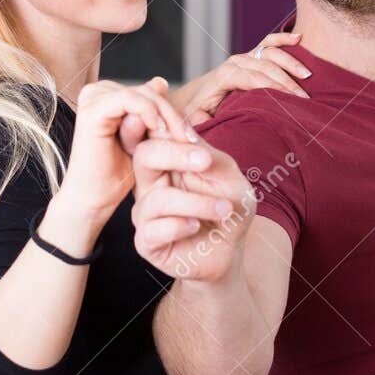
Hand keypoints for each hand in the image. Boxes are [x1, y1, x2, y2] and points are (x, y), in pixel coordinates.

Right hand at [57, 78, 194, 225]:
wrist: (94, 199)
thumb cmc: (116, 174)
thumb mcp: (142, 139)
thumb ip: (151, 113)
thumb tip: (161, 81)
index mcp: (108, 95)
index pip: (151, 92)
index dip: (173, 111)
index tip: (190, 138)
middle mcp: (98, 92)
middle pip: (149, 91)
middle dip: (173, 115)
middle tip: (190, 140)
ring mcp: (93, 98)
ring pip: (143, 94)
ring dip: (166, 116)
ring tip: (178, 141)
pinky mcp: (92, 109)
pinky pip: (129, 99)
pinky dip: (149, 112)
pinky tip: (159, 130)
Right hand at [130, 134, 254, 282]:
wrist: (231, 252)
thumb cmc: (229, 210)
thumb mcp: (230, 179)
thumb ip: (208, 155)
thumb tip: (182, 130)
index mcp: (167, 161)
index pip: (152, 133)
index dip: (161, 122)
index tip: (184, 129)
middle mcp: (151, 183)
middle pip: (143, 155)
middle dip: (174, 154)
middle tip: (204, 162)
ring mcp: (146, 212)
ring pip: (157, 199)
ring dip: (197, 203)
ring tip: (223, 210)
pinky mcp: (146, 241)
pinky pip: (154, 229)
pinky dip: (182, 226)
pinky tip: (197, 227)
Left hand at [174, 32, 308, 124]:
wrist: (194, 97)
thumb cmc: (197, 111)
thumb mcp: (196, 118)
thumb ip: (202, 120)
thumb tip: (211, 122)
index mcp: (226, 75)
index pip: (255, 79)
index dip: (274, 89)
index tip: (291, 102)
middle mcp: (236, 62)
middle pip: (268, 68)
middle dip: (288, 82)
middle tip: (305, 98)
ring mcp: (244, 56)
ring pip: (272, 53)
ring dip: (291, 63)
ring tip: (308, 76)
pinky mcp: (251, 55)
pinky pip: (269, 42)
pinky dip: (284, 38)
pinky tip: (299, 38)